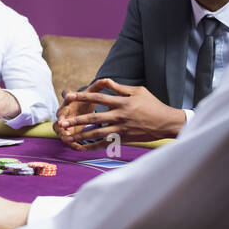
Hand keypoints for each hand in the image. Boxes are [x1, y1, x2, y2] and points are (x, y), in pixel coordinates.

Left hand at [58, 78, 185, 146]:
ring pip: (98, 133)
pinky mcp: (124, 138)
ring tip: (67, 137)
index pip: (98, 98)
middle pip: (94, 118)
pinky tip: (82, 148)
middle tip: (62, 123)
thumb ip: (119, 87)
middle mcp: (120, 115)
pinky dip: (93, 147)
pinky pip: (106, 143)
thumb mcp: (138, 91)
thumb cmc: (152, 104)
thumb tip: (104, 80)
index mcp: (122, 102)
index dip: (83, 97)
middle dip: (77, 121)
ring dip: (81, 136)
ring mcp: (122, 128)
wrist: (166, 122)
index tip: (69, 96)